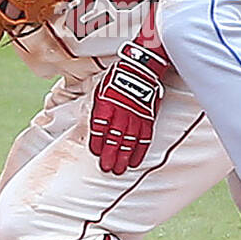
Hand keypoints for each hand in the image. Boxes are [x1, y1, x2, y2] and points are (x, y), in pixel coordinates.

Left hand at [89, 40, 167, 174]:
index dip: (97, 142)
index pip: (99, 128)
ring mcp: (135, 117)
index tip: (95, 153)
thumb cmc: (116, 80)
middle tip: (107, 168)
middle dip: (109, 156)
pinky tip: (134, 162)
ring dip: (123, 158)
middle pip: (113, 139)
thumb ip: (97, 110)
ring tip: (119, 170)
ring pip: (128, 142)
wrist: (140, 69)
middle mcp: (120, 113)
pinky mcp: (147, 119)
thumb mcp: (100, 90)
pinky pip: (143, 139)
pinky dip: (139, 151)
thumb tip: (93, 127)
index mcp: (105, 105)